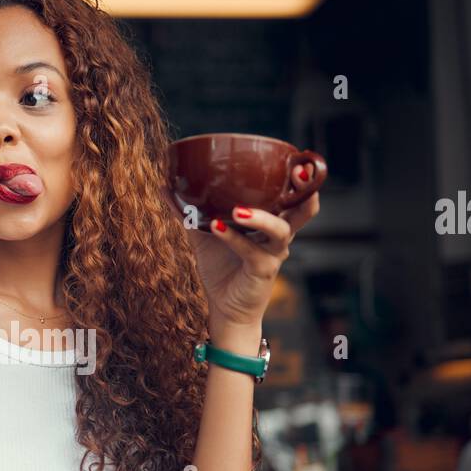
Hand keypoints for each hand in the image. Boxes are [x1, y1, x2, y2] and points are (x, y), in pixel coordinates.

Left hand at [188, 163, 320, 337]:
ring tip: (237, 209)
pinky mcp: (263, 271)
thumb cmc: (221, 270)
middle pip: (302, 212)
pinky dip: (233, 238)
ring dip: (260, 217)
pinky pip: (251, 251)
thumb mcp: (204, 235)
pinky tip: (217, 227)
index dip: (301, 182)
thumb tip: (165, 187)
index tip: (301, 161)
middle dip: (304, 192)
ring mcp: (273, 254)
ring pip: (279, 230)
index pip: (292, 198)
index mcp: (271, 223)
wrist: (224, 309)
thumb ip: (189, 213)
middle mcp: (277, 236)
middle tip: (298, 174)